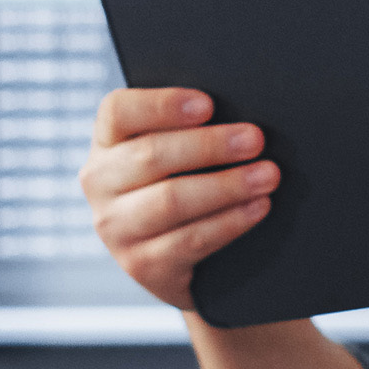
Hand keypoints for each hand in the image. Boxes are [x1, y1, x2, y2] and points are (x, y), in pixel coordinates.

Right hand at [83, 86, 280, 314]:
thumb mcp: (170, 152)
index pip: (118, 111)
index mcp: (107, 141)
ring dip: (227, 186)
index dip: (162, 105)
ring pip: (171, 201)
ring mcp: (116, 227)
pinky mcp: (142, 264)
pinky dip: (230, 221)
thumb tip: (238, 115)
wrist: (171, 258)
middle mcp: (100, 183)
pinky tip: (258, 207)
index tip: (208, 105)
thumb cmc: (179, 182)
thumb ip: (188, 129)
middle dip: (209, 146)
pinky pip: (190, 240)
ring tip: (267, 175)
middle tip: (255, 140)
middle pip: (150, 155)